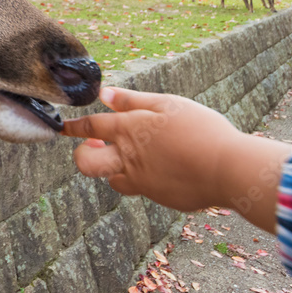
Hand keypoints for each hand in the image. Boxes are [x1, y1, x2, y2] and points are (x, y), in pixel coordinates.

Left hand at [62, 86, 291, 232]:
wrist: (229, 170)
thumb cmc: (202, 130)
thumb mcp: (168, 104)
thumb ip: (133, 100)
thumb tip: (105, 94)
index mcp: (129, 130)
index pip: (89, 127)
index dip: (72, 127)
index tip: (62, 128)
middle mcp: (128, 158)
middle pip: (86, 164)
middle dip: (82, 156)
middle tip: (95, 146)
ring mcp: (142, 182)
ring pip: (114, 179)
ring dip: (116, 168)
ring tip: (139, 156)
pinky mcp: (159, 197)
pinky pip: (142, 190)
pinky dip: (145, 180)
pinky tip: (168, 169)